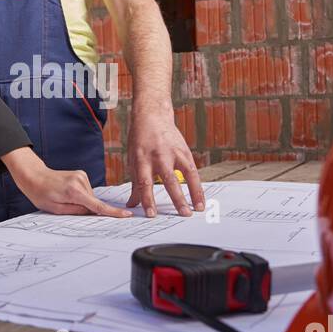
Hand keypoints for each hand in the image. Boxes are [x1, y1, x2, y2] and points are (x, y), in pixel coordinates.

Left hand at [3, 148, 131, 217]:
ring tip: (64, 198)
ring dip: (82, 201)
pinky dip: (81, 195)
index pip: (97, 205)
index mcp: (74, 191)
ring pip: (90, 196)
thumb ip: (76, 211)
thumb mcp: (56, 209)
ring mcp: (81, 175)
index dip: (113, 212)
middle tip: (67, 207)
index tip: (126, 215)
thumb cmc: (41, 194)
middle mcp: (80, 181)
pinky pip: (86, 191)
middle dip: (86, 208)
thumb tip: (92, 212)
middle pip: (93, 202)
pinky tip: (68, 193)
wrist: (34, 176)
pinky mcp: (81, 174)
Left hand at [125, 102, 204, 217]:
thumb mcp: (133, 160)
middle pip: (168, 179)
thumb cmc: (140, 141)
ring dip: (191, 193)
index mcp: (142, 159)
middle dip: (176, 198)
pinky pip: (193, 171)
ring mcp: (174, 153)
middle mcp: (159, 156)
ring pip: (185, 175)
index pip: (145, 182)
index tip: (151, 214)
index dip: (148, 199)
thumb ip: (135, 183)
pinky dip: (197, 186)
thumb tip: (132, 205)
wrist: (152, 116)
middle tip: (182, 214)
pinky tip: (200, 200)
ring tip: (196, 209)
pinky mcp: (184, 152)